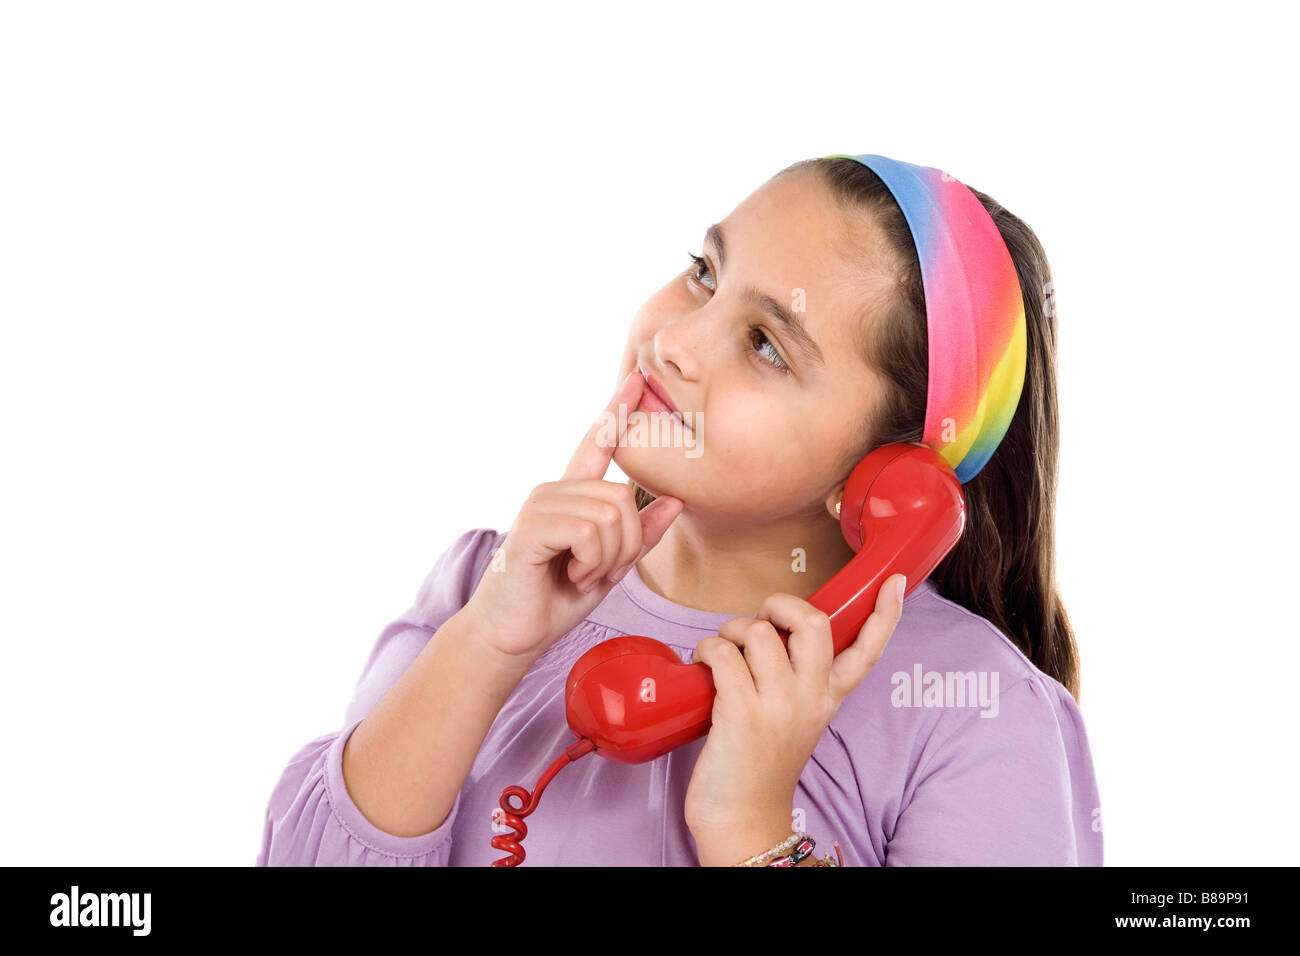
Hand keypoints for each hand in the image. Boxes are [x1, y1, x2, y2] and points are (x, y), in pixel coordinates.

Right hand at [462, 370, 683, 660]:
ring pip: (610, 515)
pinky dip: (591, 562)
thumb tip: (676, 499)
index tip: (635, 380)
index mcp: (572, 495)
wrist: (514, 635)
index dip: (616, 411)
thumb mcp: (610, 566)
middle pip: (623, 497)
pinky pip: (588, 531)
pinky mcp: (531, 526)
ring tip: (581, 575)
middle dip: (626, 544)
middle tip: (599, 572)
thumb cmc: (556, 598)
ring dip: (607, 558)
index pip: (597, 443)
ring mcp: (540, 505)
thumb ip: (641, 534)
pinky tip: (570, 575)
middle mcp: (554, 490)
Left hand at [683, 573, 906, 865]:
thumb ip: (795, 680)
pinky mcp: (742, 712)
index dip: (885, 614)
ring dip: (731, 630)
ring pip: (760, 631)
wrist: (742, 820)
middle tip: (761, 621)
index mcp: (828, 699)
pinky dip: (707, 649)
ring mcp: (779, 704)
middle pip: (814, 623)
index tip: (895, 583)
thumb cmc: (758, 764)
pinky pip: (724, 652)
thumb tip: (767, 630)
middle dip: (781, 604)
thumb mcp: (795, 720)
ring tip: (722, 653)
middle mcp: (811, 698)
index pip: (868, 651)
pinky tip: (703, 666)